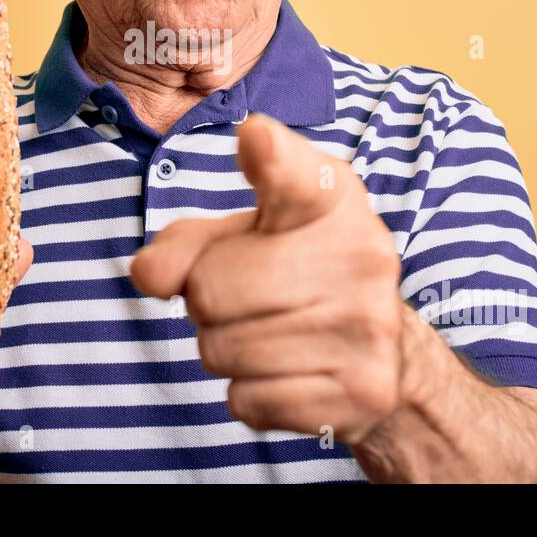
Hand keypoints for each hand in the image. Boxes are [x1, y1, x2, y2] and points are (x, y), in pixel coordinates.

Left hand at [131, 113, 403, 446]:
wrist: (388, 354)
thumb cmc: (294, 273)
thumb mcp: (241, 238)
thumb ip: (185, 243)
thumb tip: (148, 274)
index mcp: (330, 198)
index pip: (292, 173)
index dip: (269, 156)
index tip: (255, 137)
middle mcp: (361, 254)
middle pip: (209, 289)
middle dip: (204, 303)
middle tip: (245, 299)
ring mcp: (367, 325)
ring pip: (221, 351)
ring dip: (225, 350)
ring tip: (267, 332)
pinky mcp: (362, 392)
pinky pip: (247, 400)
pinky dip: (250, 394)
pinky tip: (288, 371)